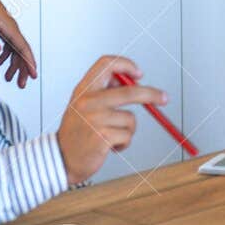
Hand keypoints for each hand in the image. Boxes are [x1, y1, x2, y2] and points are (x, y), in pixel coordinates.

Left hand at [0, 0, 36, 87]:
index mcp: (8, 26)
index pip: (22, 47)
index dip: (29, 62)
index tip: (33, 75)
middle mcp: (10, 27)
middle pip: (21, 50)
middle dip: (22, 68)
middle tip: (21, 85)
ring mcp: (5, 26)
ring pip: (14, 48)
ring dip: (13, 63)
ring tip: (9, 79)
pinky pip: (7, 43)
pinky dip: (6, 55)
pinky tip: (0, 62)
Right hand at [55, 55, 167, 184]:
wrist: (60, 160)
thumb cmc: (76, 134)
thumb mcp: (84, 106)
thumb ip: (104, 92)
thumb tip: (134, 81)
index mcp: (84, 89)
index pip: (106, 64)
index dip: (126, 64)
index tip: (139, 74)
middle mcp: (88, 101)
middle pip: (130, 91)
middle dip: (151, 94)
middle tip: (164, 98)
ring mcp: (95, 118)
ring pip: (130, 119)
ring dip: (127, 130)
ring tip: (111, 137)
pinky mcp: (102, 136)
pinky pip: (127, 135)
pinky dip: (123, 143)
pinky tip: (109, 147)